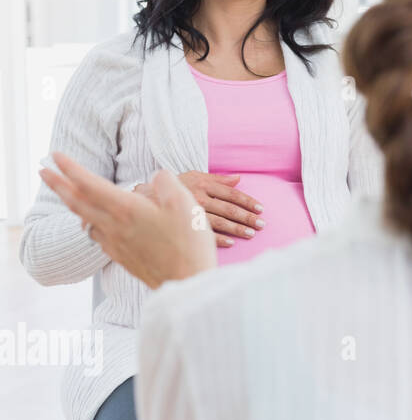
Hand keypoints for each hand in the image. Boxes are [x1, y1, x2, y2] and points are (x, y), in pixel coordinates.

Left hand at [41, 151, 216, 288]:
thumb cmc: (187, 243)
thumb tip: (157, 176)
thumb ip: (166, 182)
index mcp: (126, 209)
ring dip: (72, 204)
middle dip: (57, 185)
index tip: (56, 156)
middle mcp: (113, 226)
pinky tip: (97, 224)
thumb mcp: (185, 204)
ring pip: (85, 220)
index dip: (70, 168)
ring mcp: (115, 244)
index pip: (89, 184)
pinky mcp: (122, 257)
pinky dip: (91, 224)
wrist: (185, 283)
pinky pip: (98, 236)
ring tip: (69, 195)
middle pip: (76, 202)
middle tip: (42, 172)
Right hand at [138, 170, 263, 247]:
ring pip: (218, 222)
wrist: (141, 198)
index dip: (248, 201)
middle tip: (262, 225)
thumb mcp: (193, 176)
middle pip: (228, 209)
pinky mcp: (182, 226)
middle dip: (247, 217)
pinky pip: (202, 234)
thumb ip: (216, 179)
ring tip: (251, 234)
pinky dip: (218, 239)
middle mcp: (197, 198)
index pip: (231, 194)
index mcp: (202, 184)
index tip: (261, 209)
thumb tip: (238, 178)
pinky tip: (231, 243)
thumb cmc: (172, 187)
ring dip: (236, 229)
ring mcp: (189, 213)